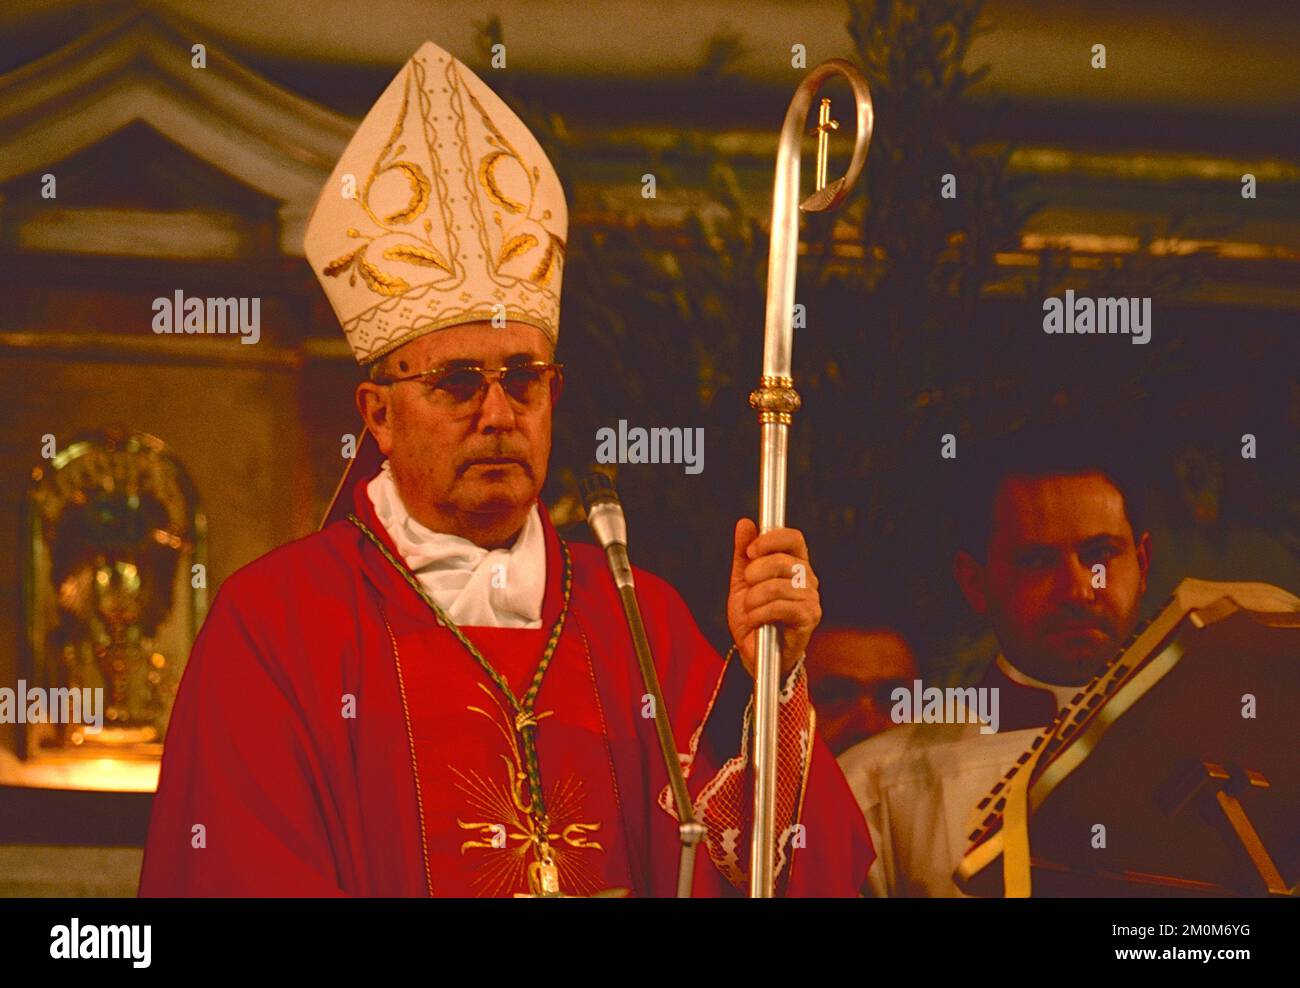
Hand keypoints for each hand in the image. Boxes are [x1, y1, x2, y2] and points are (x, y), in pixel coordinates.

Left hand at [727, 518, 820, 677]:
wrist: (754, 652)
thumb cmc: (753, 614)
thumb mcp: (743, 581)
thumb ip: (743, 553)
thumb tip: (745, 523)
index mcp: (795, 564)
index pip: (794, 538)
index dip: (771, 539)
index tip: (751, 550)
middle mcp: (808, 578)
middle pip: (783, 560)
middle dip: (755, 573)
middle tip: (747, 587)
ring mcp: (811, 598)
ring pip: (778, 585)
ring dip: (754, 598)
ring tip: (749, 608)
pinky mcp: (808, 618)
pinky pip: (781, 607)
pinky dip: (759, 613)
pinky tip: (754, 620)